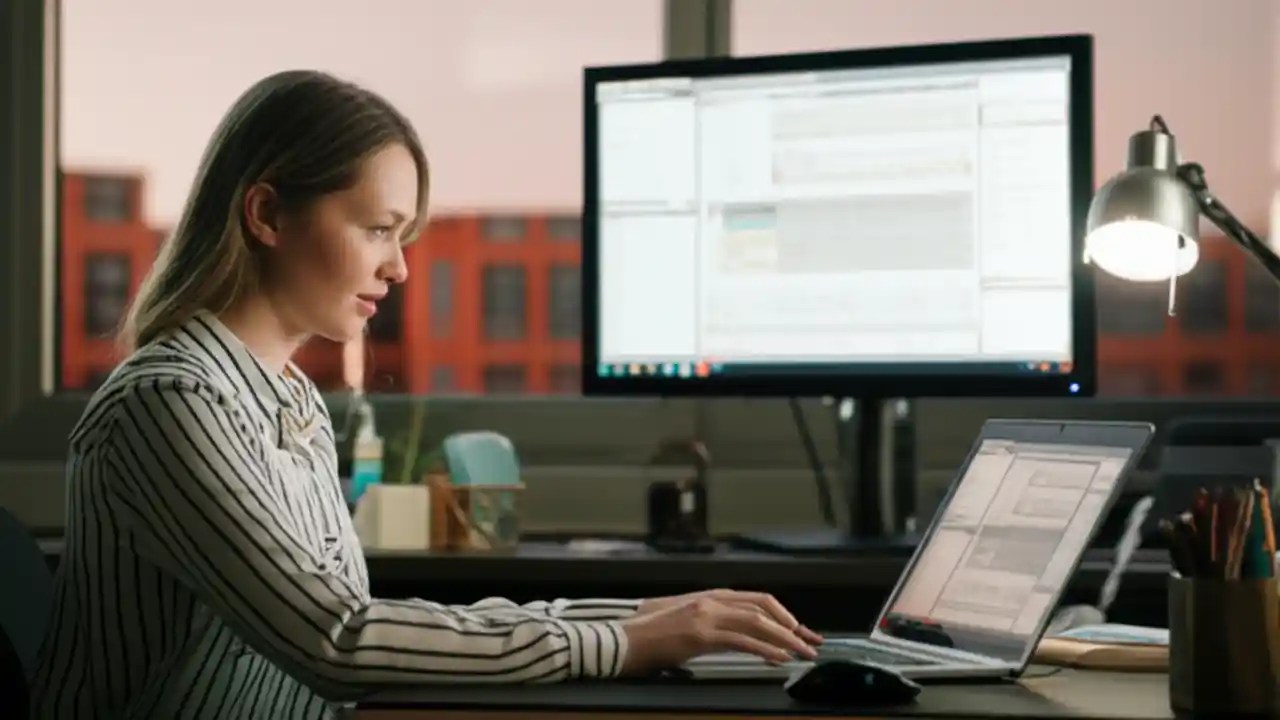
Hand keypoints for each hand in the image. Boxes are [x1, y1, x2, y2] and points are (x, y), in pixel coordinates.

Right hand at [620, 590, 821, 675]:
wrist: (623, 639)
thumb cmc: (649, 634)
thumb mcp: (686, 620)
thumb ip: (712, 622)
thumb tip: (739, 635)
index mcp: (710, 596)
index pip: (757, 599)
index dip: (784, 614)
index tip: (801, 630)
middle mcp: (711, 600)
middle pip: (763, 608)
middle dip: (792, 626)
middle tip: (810, 642)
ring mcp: (706, 615)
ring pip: (757, 622)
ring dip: (785, 639)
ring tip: (801, 653)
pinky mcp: (699, 635)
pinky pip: (741, 640)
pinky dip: (765, 649)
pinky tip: (778, 658)